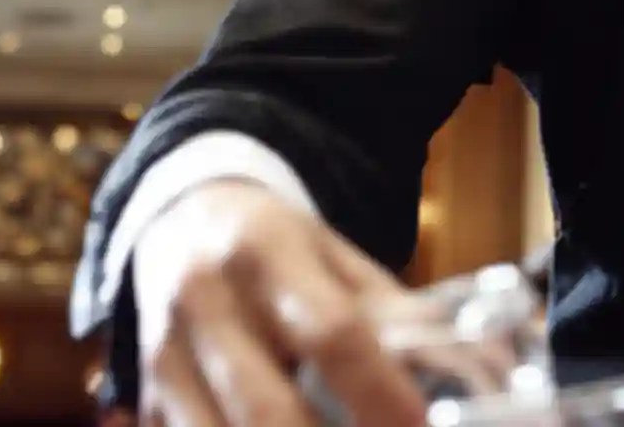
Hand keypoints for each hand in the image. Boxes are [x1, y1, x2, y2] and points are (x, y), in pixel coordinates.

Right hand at [133, 181, 426, 426]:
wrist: (180, 218)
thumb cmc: (277, 245)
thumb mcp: (336, 257)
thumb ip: (395, 313)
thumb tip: (476, 368)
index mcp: (266, 251)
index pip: (330, 331)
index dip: (378, 390)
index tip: (418, 426)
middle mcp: (205, 302)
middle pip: (266, 408)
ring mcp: (165, 357)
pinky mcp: (148, 400)